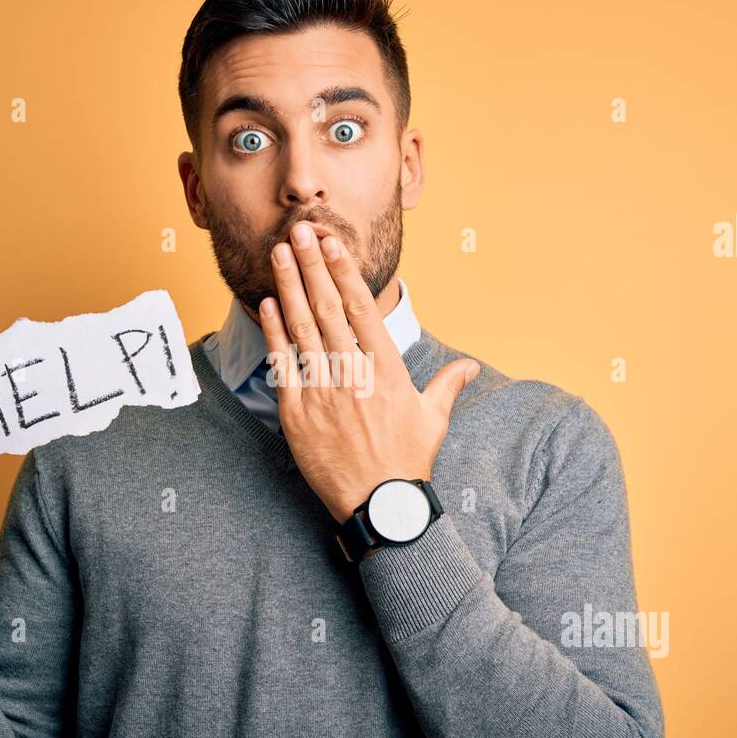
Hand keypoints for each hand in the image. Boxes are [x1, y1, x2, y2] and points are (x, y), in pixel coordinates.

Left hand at [258, 221, 479, 523]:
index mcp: (387, 370)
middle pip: (328, 308)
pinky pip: (284, 364)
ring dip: (289, 287)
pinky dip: (274, 332)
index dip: (344, 271)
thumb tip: (469, 366)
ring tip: (278, 255)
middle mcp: (354, 374)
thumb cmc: (408, 463)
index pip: (362, 308)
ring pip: (303, 329)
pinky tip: (267, 305)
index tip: (332, 244)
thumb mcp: (433, 420)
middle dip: (311, 265)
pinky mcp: (298, 413)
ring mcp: (324, 392)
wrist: (380, 505)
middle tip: (298, 232)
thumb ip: (447, 385)